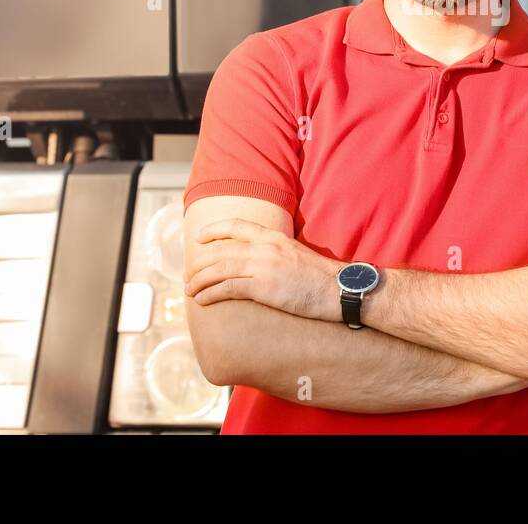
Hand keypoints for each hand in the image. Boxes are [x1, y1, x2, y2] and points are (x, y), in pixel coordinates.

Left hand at [184, 218, 342, 321]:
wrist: (339, 288)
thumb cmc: (322, 277)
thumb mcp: (297, 254)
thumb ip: (277, 252)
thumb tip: (263, 261)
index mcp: (274, 237)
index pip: (236, 226)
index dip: (214, 230)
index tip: (199, 238)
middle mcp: (265, 248)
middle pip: (221, 251)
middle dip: (199, 263)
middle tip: (188, 274)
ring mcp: (263, 267)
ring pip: (219, 269)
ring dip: (199, 280)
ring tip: (189, 289)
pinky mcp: (263, 287)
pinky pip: (227, 288)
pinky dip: (210, 294)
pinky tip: (202, 300)